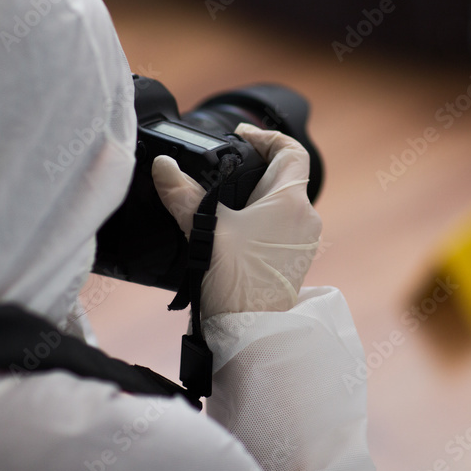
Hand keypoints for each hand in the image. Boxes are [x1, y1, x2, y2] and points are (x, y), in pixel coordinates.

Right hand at [151, 123, 322, 316]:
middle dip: (255, 167)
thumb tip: (163, 166)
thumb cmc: (235, 283)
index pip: (292, 151)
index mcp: (292, 202)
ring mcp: (303, 242)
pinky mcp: (294, 262)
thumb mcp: (204, 231)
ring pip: (282, 204)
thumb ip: (182, 194)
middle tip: (223, 166)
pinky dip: (259, 220)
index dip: (267, 136)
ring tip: (221, 199)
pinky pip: (280, 227)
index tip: (242, 136)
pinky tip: (231, 231)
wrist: (250, 334)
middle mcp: (306, 218)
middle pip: (285, 177)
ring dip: (256, 196)